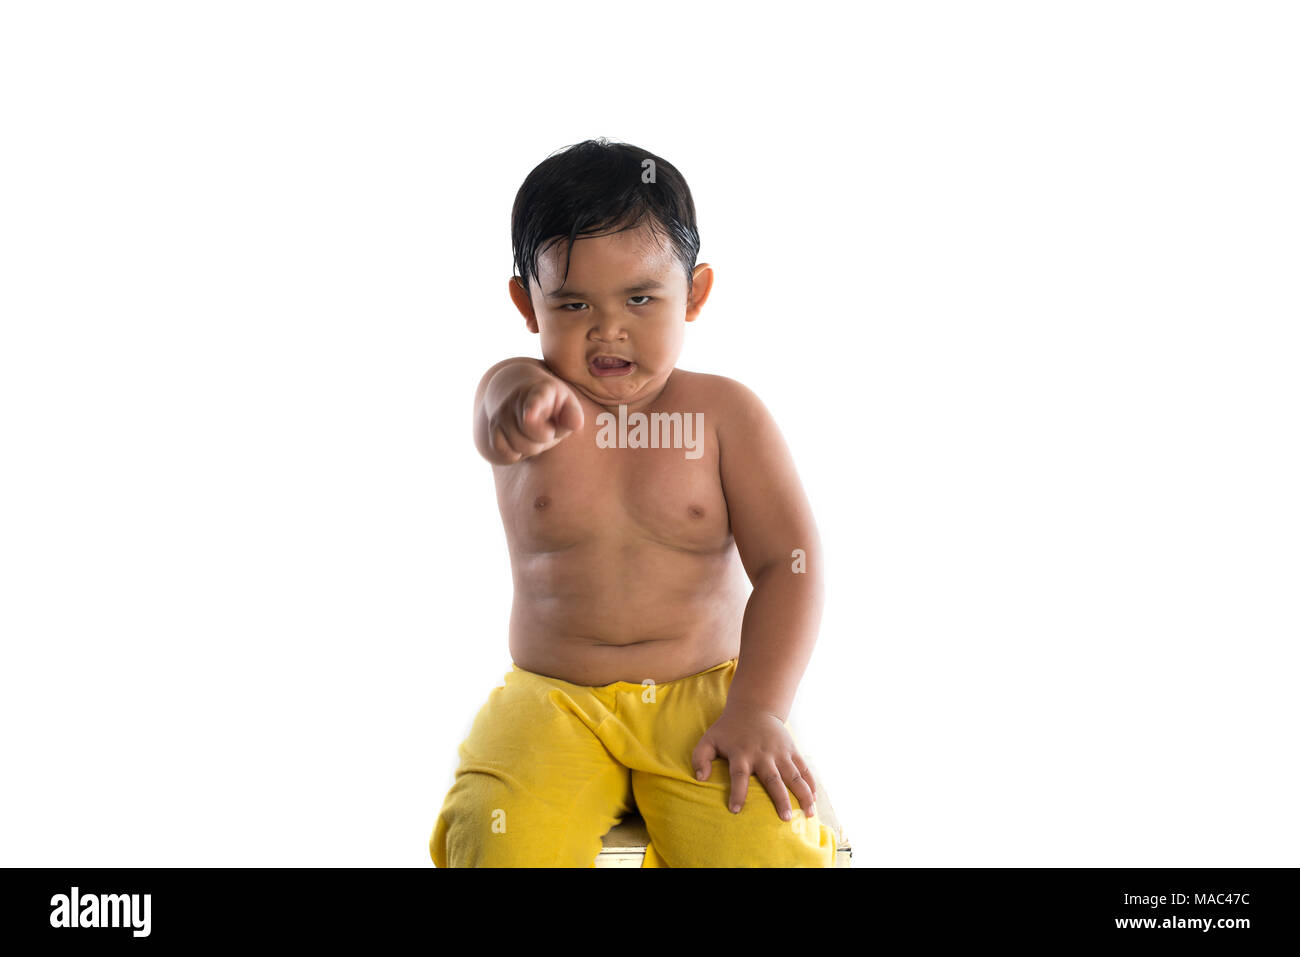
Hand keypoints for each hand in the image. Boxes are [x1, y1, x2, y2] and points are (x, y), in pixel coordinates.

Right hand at [486, 373, 583, 462]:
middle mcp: (516, 400)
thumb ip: (573, 415)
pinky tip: (521, 441)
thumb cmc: (552, 405)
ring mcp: (501, 414)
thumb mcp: (567, 404)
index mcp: (540, 391)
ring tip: (535, 435)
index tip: (529, 415)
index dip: (532, 408)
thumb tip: (576, 424)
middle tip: (548, 428)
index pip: (535, 400)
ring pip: (519, 447)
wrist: (519, 396)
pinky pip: (506, 454)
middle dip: (546, 437)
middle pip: (532, 434)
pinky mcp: (492, 430)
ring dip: (532, 448)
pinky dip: (516, 455)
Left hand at [691, 704, 816, 820]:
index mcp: (741, 754)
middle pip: (772, 779)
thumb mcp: (709, 739)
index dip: (737, 793)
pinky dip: (810, 783)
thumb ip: (701, 758)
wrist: (754, 707)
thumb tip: (700, 778)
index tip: (735, 810)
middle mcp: (763, 754)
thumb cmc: (729, 729)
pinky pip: (803, 768)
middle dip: (780, 799)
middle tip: (785, 818)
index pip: (738, 775)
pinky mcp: (791, 750)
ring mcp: (780, 752)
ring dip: (803, 794)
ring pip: (794, 775)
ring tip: (809, 813)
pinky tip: (814, 798)